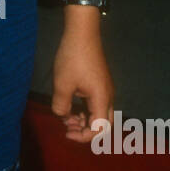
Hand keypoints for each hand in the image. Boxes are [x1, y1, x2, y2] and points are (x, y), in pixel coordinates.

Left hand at [51, 24, 113, 144]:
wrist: (82, 33)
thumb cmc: (73, 58)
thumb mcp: (62, 85)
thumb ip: (61, 106)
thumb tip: (62, 116)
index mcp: (102, 99)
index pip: (100, 129)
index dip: (84, 137)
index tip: (67, 132)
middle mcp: (108, 97)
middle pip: (104, 124)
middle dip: (86, 131)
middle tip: (68, 128)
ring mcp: (105, 90)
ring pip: (100, 114)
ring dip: (85, 121)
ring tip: (66, 118)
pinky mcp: (100, 84)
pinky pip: (96, 104)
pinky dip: (85, 111)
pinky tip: (70, 108)